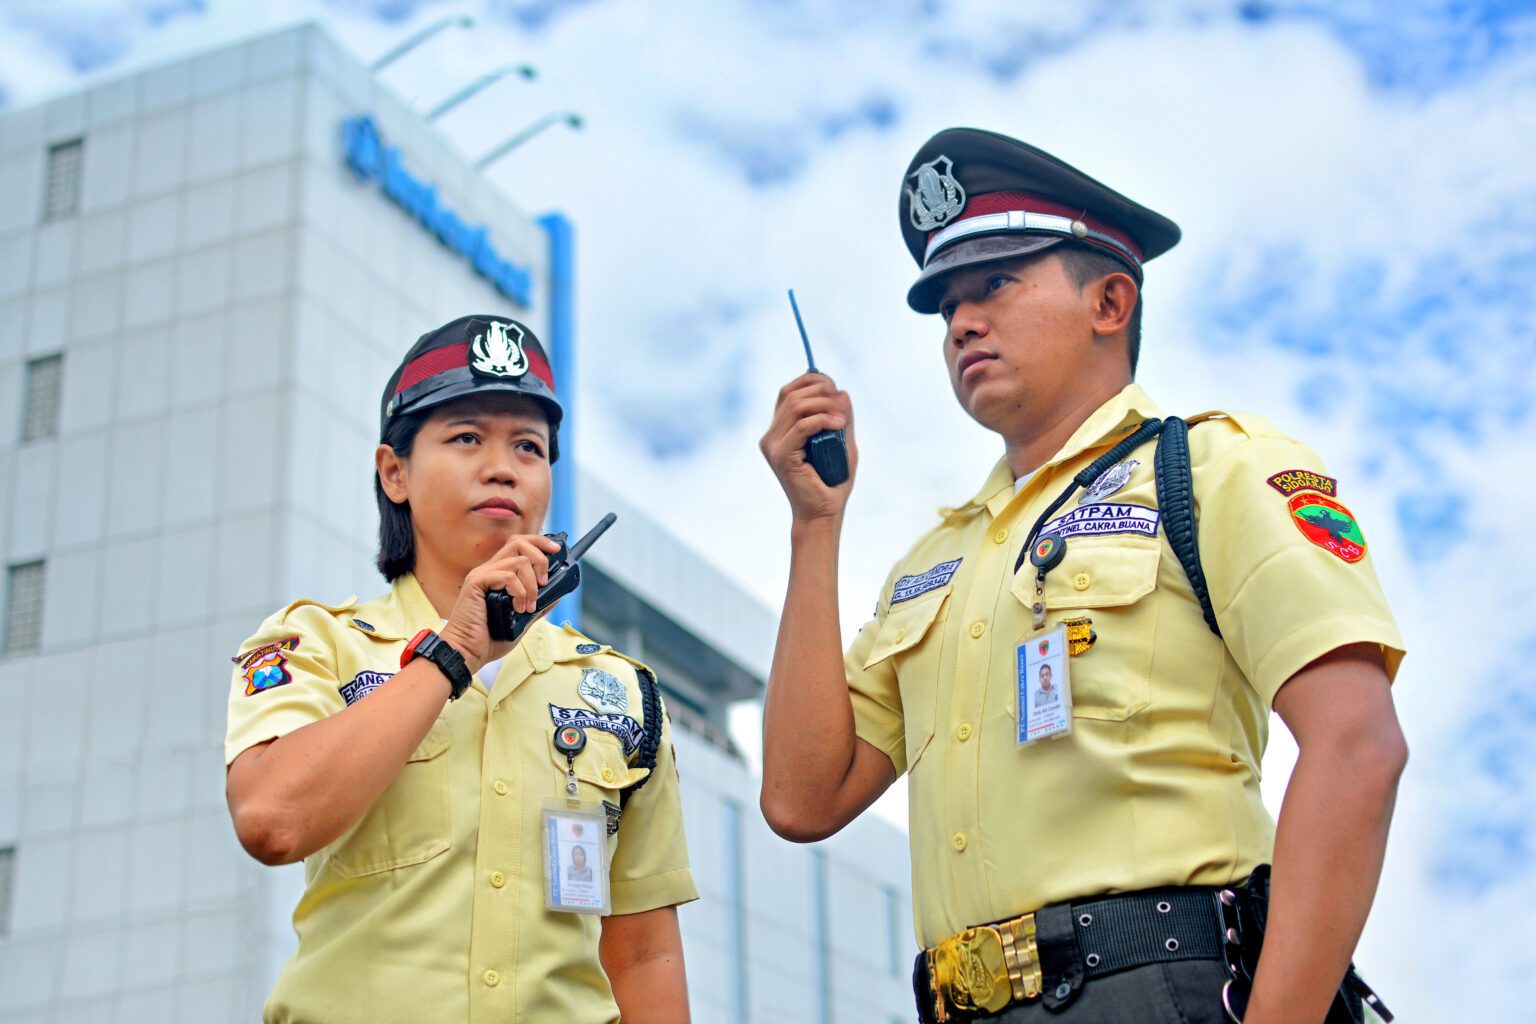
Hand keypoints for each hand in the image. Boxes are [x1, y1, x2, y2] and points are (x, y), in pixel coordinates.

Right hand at [440, 533, 564, 672]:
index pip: (519, 545)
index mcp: (498, 575)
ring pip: (519, 561)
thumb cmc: (489, 639)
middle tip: (544, 582)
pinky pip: (508, 576)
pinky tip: (517, 608)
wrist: (468, 652)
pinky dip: (520, 592)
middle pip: (519, 542)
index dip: (539, 543)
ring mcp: (482, 575)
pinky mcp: (476, 582)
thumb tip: (556, 594)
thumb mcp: (522, 620)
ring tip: (528, 606)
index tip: (556, 551)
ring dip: (531, 585)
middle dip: (540, 557)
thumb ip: (537, 606)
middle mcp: (489, 570)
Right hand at [759, 373, 857, 522]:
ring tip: (843, 417)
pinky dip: (823, 420)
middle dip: (820, 391)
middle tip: (842, 402)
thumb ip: (841, 419)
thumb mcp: (842, 443)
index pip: (788, 392)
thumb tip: (843, 392)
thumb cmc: (832, 482)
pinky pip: (802, 426)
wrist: (823, 513)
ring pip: (796, 407)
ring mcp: (773, 445)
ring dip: (824, 405)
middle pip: (791, 395)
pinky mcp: (780, 455)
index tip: (833, 386)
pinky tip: (839, 424)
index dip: (810, 381)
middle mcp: (771, 436)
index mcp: (780, 430)